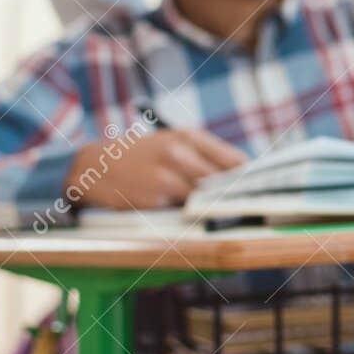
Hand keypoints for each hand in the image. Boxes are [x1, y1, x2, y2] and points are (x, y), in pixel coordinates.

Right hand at [67, 129, 246, 209]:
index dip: (249, 180)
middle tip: (242, 210)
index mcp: (189, 137)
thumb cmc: (144, 155)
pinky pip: (180, 213)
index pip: (236, 162)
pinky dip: (187, 216)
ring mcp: (164, 177)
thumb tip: (245, 177)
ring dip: (210, 208)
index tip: (258, 192)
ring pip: (203, 200)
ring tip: (214, 214)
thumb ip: (207, 157)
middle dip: (232, 197)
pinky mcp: (151, 199)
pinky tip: (184, 215)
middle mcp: (179, 153)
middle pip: (223, 183)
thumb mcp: (174, 143)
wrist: (95, 164)